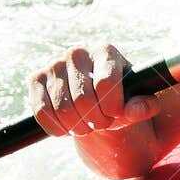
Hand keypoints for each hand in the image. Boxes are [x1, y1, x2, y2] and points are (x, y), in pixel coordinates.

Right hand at [27, 43, 158, 136]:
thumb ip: (143, 106)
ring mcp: (54, 64)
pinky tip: (68, 128)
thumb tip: (136, 109)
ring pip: (63, 109)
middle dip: (96, 121)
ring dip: (77, 127)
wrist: (95, 101)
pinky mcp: (36, 79)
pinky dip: (56, 128)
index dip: (113, 108)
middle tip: (101, 124)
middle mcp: (77, 53)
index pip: (106, 84)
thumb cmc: (119, 99)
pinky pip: (42, 112)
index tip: (116, 114)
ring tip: (87, 126)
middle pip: (84, 100)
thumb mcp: (137, 102)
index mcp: (105, 51)